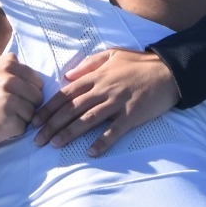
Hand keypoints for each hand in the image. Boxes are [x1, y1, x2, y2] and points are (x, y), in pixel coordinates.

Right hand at [0, 54, 43, 148]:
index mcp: (7, 66)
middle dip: (28, 104)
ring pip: (33, 112)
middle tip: (10, 109)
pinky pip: (24, 126)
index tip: (17, 96)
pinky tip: (1, 125)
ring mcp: (11, 101)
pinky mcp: (11, 121)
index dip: (29, 90)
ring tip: (4, 117)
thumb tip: (26, 70)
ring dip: (22, 117)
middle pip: (37, 96)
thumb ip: (6, 66)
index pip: (35, 79)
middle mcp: (10, 81)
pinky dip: (15, 129)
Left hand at [32, 48, 180, 155]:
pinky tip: (91, 152)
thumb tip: (67, 76)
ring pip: (88, 119)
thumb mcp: (113, 54)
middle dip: (52, 124)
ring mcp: (118, 103)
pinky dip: (102, 142)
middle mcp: (104, 89)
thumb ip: (89, 64)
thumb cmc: (141, 63)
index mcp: (97, 76)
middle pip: (72, 108)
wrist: (170, 71)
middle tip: (37, 140)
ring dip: (70, 133)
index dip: (49, 108)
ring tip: (55, 144)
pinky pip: (114, 131)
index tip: (35, 120)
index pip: (66, 93)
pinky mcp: (132, 115)